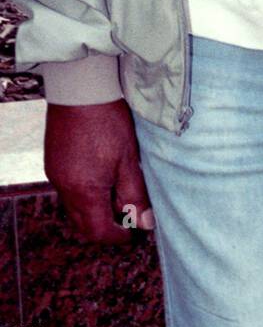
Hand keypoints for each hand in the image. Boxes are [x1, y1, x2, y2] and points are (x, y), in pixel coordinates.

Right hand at [44, 100, 153, 244]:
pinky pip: (66, 189)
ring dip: (92, 208)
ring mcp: (55, 174)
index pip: (97, 231)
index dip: (115, 237)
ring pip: (73, 206)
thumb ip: (135, 194)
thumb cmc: (109, 122)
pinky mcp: (53, 162)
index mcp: (84, 191)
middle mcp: (64, 188)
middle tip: (125, 218)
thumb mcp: (128, 159)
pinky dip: (83, 193)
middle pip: (82, 222)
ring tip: (115, 194)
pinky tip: (99, 177)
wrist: (81, 89)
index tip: (131, 234)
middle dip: (103, 226)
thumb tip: (145, 223)